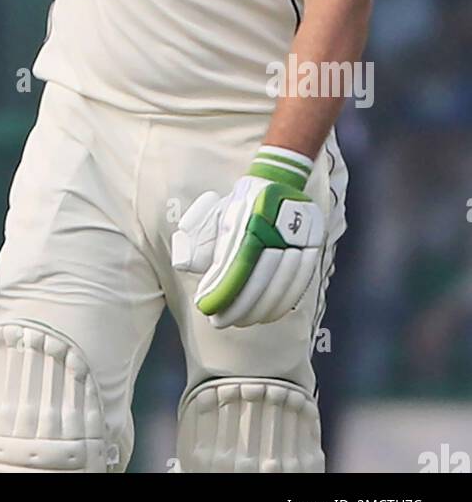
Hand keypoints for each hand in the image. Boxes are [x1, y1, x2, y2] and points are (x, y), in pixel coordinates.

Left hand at [171, 165, 324, 328]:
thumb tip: (187, 266)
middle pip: (259, 279)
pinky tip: (267, 315)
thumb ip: (202, 237)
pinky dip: (282, 304)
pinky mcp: (314, 245)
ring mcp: (299, 237)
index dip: (223, 290)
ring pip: (281, 285)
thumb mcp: (216, 212)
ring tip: (241, 321)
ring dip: (260, 310)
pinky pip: (300, 284)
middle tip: (222, 321)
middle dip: (239, 306)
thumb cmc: (242, 202)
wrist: (279, 180)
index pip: (237, 263)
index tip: (208, 308)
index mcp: (250, 215)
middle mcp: (277, 226)